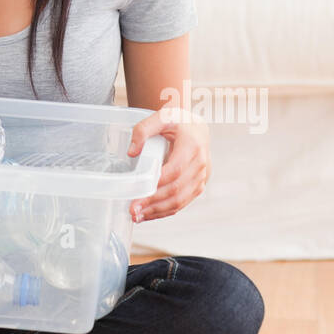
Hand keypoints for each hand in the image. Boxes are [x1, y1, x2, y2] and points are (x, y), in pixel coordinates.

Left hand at [127, 105, 209, 222]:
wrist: (196, 126)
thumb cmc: (178, 121)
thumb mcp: (161, 117)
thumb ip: (143, 129)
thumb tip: (131, 152)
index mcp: (193, 146)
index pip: (175, 170)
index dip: (156, 185)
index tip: (138, 194)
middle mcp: (201, 164)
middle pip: (176, 189)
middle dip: (153, 203)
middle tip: (133, 210)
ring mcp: (201, 177)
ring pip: (181, 200)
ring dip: (158, 211)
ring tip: (138, 216)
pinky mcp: (198, 185)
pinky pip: (183, 202)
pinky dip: (166, 211)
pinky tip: (150, 214)